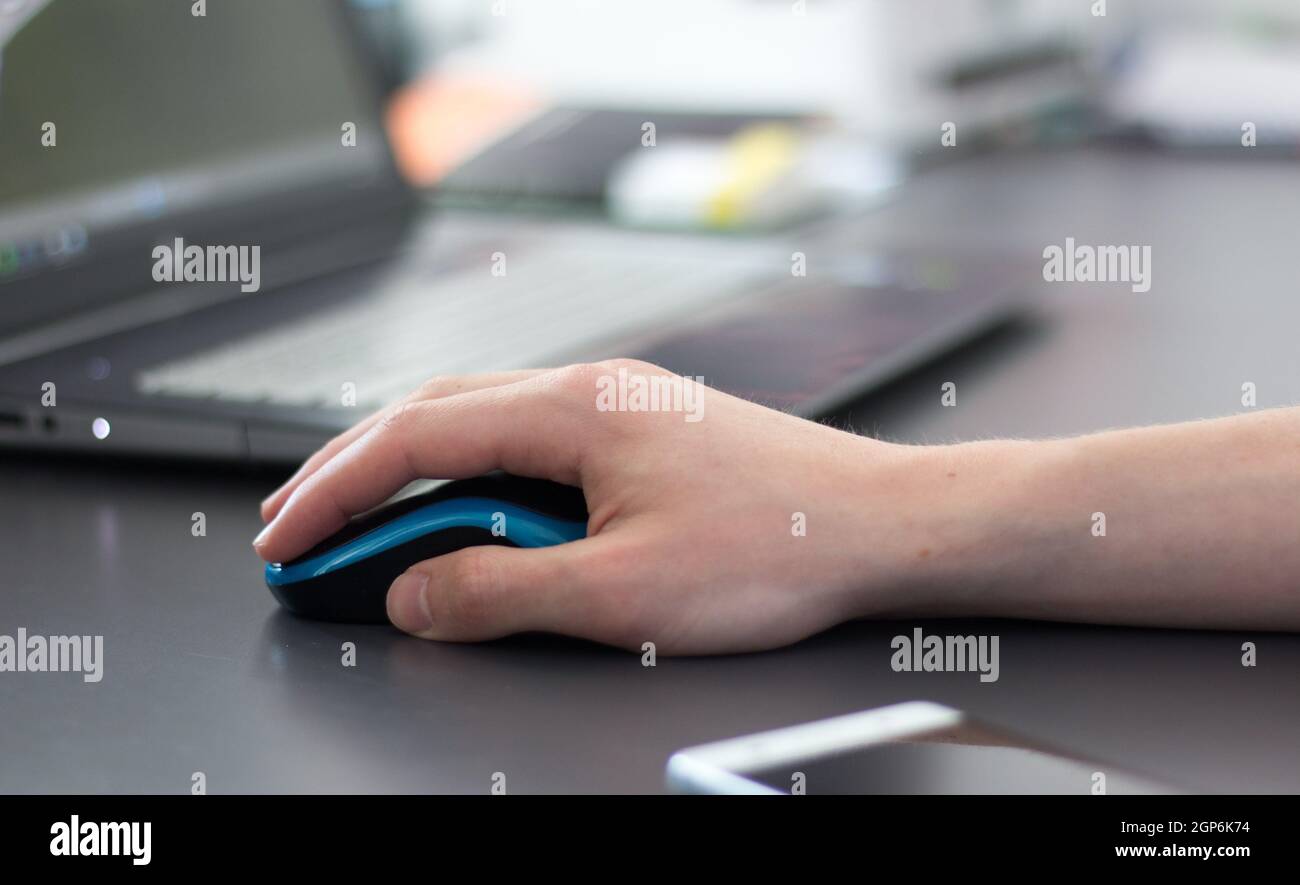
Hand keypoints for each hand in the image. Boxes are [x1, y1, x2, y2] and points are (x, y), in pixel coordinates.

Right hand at [253, 360, 929, 652]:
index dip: (335, 491)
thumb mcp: (621, 592)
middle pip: (433, 415)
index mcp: (572, 410)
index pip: (414, 439)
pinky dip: (471, 474)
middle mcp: (587, 389)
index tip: (287, 536)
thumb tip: (413, 593)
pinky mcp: (639, 431)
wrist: (878, 522)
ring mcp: (615, 404)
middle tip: (300, 526)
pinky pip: (526, 440)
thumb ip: (500, 591)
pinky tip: (464, 511)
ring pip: (479, 422)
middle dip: (354, 472)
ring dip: (413, 470)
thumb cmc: (775, 544)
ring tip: (364, 522)